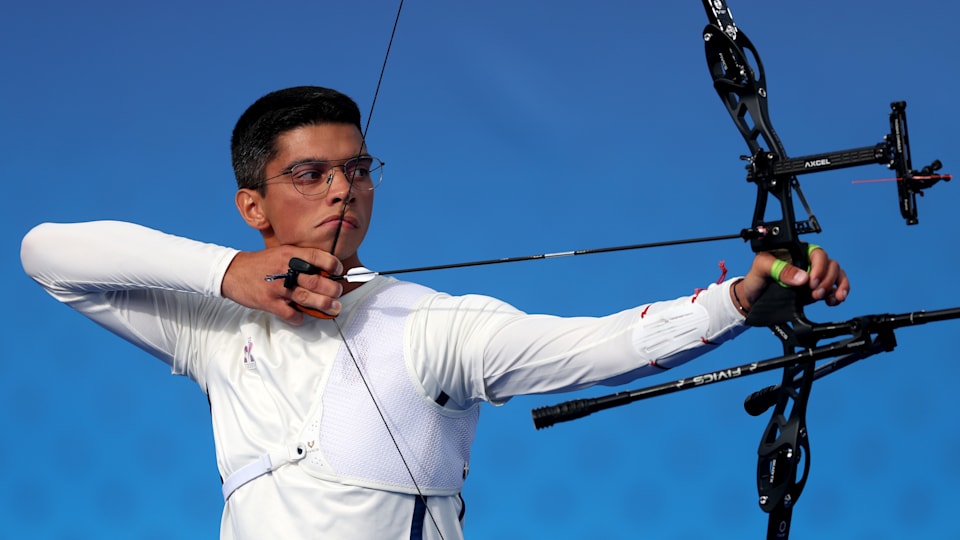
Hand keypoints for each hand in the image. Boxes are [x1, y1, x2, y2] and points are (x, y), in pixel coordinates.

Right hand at [221, 246, 343, 323]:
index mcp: (289, 254)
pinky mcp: (269, 302)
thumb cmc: (260, 263)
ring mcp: (277, 287)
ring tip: (334, 308)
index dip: (333, 265)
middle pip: (316, 281)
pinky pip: (290, 314)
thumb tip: (324, 271)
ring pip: (307, 298)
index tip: (339, 271)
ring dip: (324, 305)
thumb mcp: (280, 253)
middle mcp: (285, 269)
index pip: (318, 257)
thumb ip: (299, 260)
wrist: (232, 272)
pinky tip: (302, 317)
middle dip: (333, 289)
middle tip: (338, 294)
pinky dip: (299, 318)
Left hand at [733, 246, 849, 312]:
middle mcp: (808, 261)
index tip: (811, 281)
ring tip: (826, 298)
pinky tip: (833, 301)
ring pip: (836, 274)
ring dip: (835, 286)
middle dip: (826, 280)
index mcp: (796, 250)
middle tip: (814, 293)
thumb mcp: (761, 268)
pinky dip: (838, 293)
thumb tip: (802, 277)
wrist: (753, 298)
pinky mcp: (816, 288)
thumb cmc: (756, 277)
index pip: (817, 253)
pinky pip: (835, 287)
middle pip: (830, 264)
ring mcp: (814, 274)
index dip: (819, 266)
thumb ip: (780, 269)